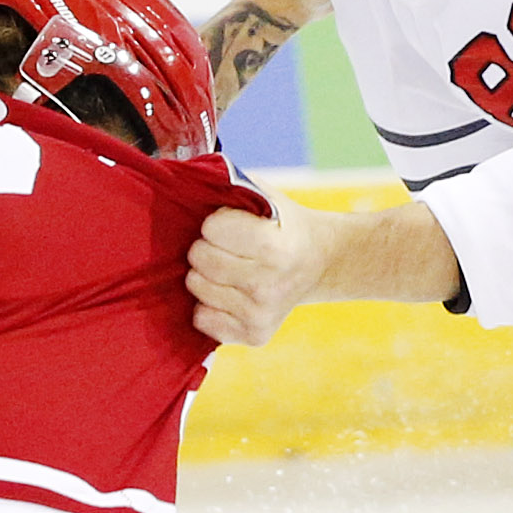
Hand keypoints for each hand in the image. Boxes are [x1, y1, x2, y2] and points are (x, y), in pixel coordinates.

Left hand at [188, 197, 461, 343]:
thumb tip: (191, 177)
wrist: (321, 263)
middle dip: (207, 247)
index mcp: (274, 247)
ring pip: (196, 288)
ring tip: (232, 269)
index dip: (216, 222)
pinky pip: (202, 320)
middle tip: (230, 248)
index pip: (211, 228)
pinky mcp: (254, 335)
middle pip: (199, 259)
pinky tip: (232, 294)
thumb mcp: (266, 197)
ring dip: (206, 276)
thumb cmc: (283, 225)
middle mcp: (268, 284)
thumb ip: (231, 186)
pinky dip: (210, 305)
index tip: (232, 225)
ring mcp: (261, 314)